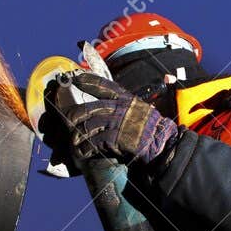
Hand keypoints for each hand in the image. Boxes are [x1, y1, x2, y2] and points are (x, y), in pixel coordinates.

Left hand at [57, 73, 179, 166]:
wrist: (162, 143)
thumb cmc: (153, 129)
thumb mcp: (140, 110)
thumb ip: (126, 107)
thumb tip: (111, 106)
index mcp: (125, 99)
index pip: (102, 85)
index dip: (86, 81)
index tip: (74, 79)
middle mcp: (119, 108)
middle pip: (88, 108)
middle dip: (74, 116)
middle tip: (68, 120)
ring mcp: (116, 122)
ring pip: (88, 124)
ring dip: (78, 135)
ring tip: (74, 141)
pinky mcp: (115, 137)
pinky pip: (93, 141)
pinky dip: (86, 148)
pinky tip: (83, 152)